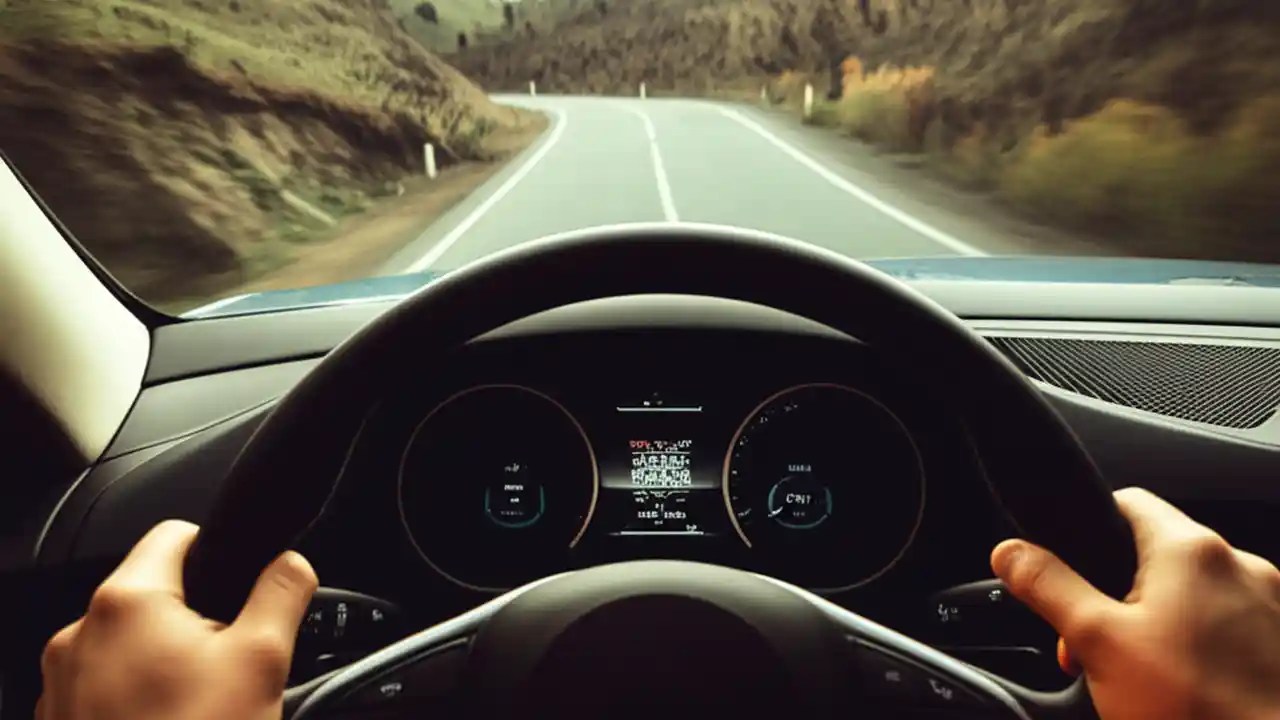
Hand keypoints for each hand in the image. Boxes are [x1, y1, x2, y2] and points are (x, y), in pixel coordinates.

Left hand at [38, 520, 317, 719]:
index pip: (176, 534)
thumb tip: (291, 563)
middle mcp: (79, 635)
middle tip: (229, 667)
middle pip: (154, 595)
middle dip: (196, 621)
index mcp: (127, 602)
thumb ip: (282, 593)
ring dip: (165, 662)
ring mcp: (62, 683)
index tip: (240, 587)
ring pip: (129, 645)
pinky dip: (137, 700)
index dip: (219, 553)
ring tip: (200, 708)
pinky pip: (105, 689)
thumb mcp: (262, 660)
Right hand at [992, 488, 1279, 719]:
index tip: (1069, 571)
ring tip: (1139, 674)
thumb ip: (1049, 587)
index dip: (1087, 531)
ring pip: (1193, 593)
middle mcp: (1241, 564)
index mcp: (1191, 550)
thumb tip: (1010, 551)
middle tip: (1095, 645)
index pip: (1126, 502)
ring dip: (1158, 622)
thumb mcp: (1098, 643)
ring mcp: (1271, 604)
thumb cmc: (1196, 708)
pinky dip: (1199, 643)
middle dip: (1117, 595)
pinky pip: (1228, 623)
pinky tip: (1184, 684)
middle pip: (1157, 555)